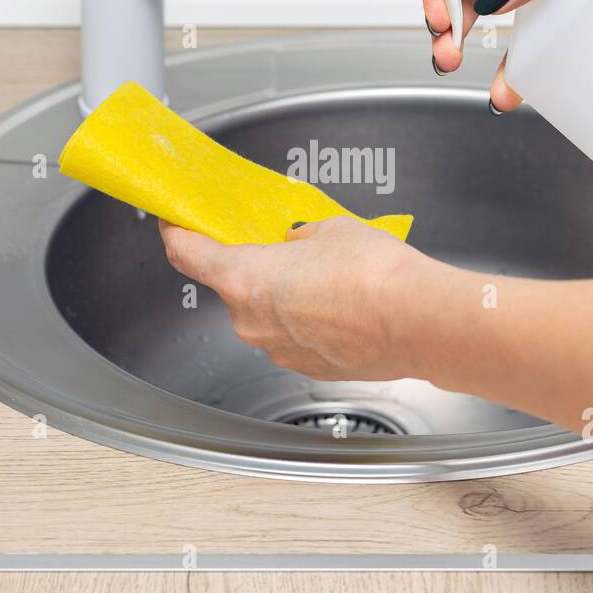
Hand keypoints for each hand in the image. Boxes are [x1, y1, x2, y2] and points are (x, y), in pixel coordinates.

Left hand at [158, 216, 425, 380]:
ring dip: (287, 297)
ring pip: (268, 315)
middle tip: (286, 248)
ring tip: (329, 279)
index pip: (187, 254)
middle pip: (235, 287)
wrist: (418, 322)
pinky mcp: (308, 368)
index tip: (174, 223)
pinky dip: (310, 322)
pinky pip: (296, 337)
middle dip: (256, 268)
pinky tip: (343, 306)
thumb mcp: (331, 229)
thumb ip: (300, 239)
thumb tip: (297, 246)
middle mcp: (252, 321)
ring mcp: (279, 350)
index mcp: (245, 278)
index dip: (176, 234)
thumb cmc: (375, 274)